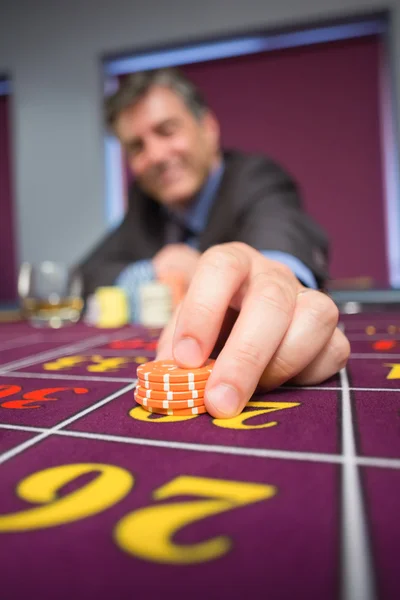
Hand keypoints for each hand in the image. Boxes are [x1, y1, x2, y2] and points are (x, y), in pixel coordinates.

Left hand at [156, 242, 349, 417]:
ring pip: (314, 317)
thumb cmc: (216, 323)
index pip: (222, 267)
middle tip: (220, 401)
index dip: (203, 312)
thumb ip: (176, 346)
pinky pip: (334, 350)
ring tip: (255, 389)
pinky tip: (283, 385)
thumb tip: (172, 377)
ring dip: (280, 364)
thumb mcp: (188, 327)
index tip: (186, 359)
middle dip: (244, 357)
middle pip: (271, 300)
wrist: (251, 318)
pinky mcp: (332, 332)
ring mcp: (308, 299)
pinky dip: (307, 375)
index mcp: (233, 263)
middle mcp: (273, 276)